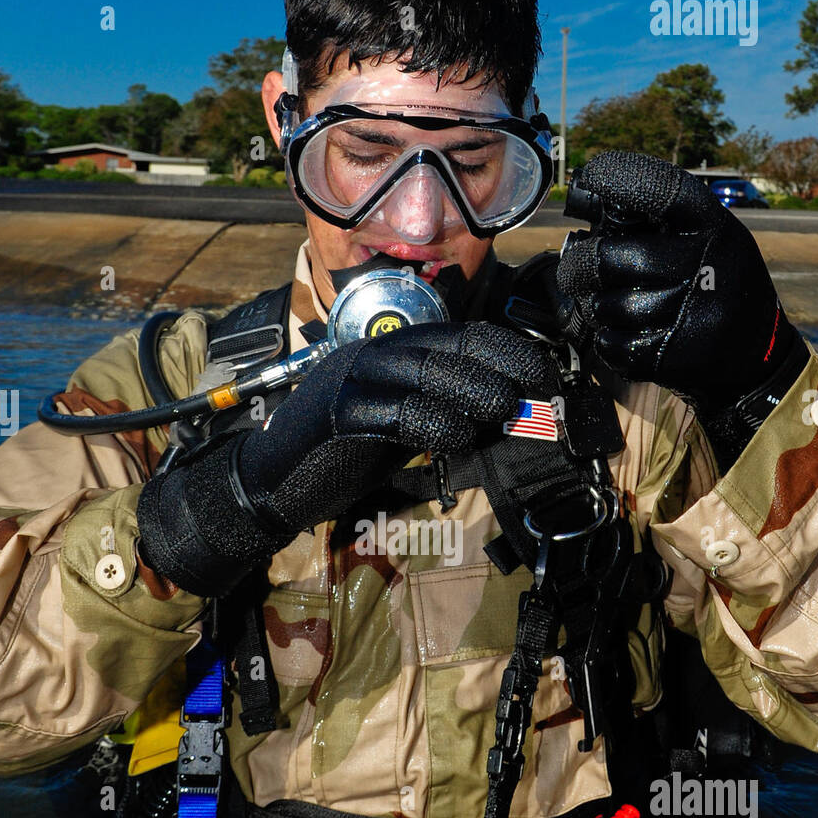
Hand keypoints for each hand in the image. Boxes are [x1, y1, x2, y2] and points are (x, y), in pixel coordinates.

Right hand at [137, 321, 552, 595]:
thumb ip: (443, 414)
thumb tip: (507, 419)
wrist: (274, 481)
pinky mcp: (336, 414)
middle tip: (536, 393)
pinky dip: (430, 421)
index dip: (506, 351)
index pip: (458, 336)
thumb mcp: (402, 429)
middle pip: (445, 348)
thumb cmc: (343, 454)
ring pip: (421, 371)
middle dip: (498, 368)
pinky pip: (391, 412)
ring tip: (507, 410)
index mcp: (390, 351)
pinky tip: (459, 436)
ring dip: (472, 389)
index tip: (544, 375)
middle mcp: (371, 354)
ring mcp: (351, 380)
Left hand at [558, 150, 805, 422]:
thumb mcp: (714, 241)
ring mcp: (688, 314)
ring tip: (615, 304)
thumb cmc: (719, 286)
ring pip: (607, 305)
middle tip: (576, 267)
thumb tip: (593, 208)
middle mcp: (704, 266)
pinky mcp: (672, 355)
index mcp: (715, 227)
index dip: (617, 177)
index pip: (660, 190)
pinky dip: (607, 340)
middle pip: (611, 258)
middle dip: (581, 264)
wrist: (758, 354)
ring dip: (600, 307)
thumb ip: (666, 224)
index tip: (588, 178)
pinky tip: (624, 332)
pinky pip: (612, 344)